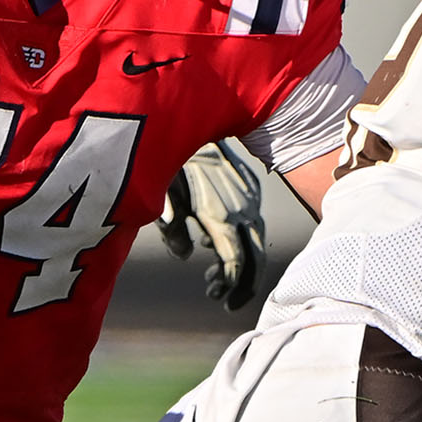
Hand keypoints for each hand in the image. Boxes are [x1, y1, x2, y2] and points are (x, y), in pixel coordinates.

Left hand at [158, 140, 266, 309]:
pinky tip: (216, 243)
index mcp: (221, 217)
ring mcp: (250, 199)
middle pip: (254, 258)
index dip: (228, 284)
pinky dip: (242, 241)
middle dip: (243, 285)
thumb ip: (173, 231)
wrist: (198, 121)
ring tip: (215, 276)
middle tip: (227, 300)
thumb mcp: (164, 198)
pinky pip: (253, 222)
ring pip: (256, 241)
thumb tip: (185, 256)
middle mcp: (242, 210)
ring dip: (241, 264)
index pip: (235, 262)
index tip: (214, 294)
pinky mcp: (251, 189)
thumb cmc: (174, 162)